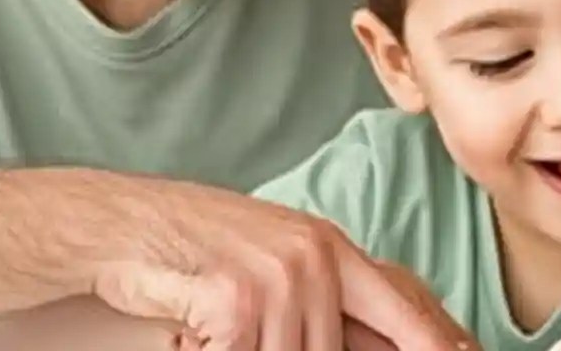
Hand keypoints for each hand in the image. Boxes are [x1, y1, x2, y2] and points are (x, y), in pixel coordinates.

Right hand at [91, 179, 469, 350]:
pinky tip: (193, 327)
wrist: (123, 222)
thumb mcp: (274, 256)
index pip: (404, 307)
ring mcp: (276, 278)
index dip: (436, 342)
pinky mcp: (236, 301)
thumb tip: (348, 337)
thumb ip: (321, 292)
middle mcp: (312, 258)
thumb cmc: (194, 244)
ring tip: (213, 324)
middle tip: (242, 326)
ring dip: (243, 350)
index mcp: (328, 247)